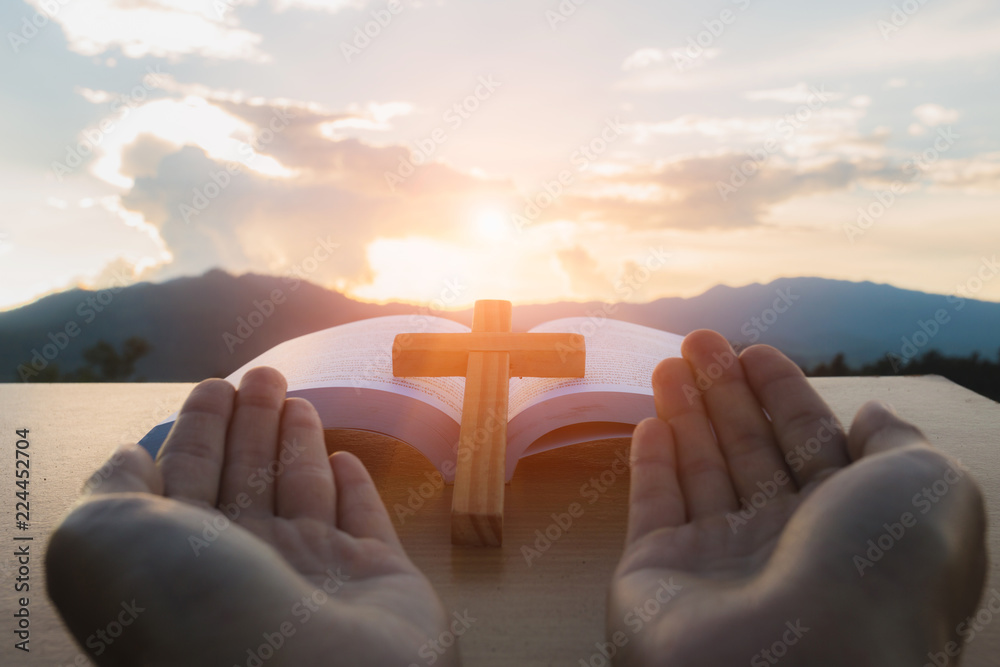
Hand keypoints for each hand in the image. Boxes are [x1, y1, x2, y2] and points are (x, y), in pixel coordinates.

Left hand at [47, 367, 457, 665]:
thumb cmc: (194, 611)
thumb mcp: (105, 542)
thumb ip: (109, 494)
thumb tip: (130, 457)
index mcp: (179, 559)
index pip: (186, 476)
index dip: (197, 428)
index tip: (215, 383)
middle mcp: (244, 567)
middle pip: (247, 475)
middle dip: (252, 421)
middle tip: (265, 373)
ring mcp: (314, 574)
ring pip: (303, 490)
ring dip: (299, 441)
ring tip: (298, 398)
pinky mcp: (378, 578)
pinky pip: (365, 521)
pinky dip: (356, 488)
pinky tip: (344, 459)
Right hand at [610, 330, 986, 665]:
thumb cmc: (876, 573)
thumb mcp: (925, 487)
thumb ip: (898, 443)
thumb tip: (870, 414)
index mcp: (850, 525)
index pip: (810, 443)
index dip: (784, 393)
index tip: (756, 350)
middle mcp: (785, 543)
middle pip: (750, 450)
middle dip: (725, 391)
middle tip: (700, 340)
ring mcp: (719, 561)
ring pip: (700, 470)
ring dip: (684, 412)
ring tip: (669, 362)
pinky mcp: (657, 574)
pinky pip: (653, 508)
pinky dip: (649, 464)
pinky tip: (649, 423)